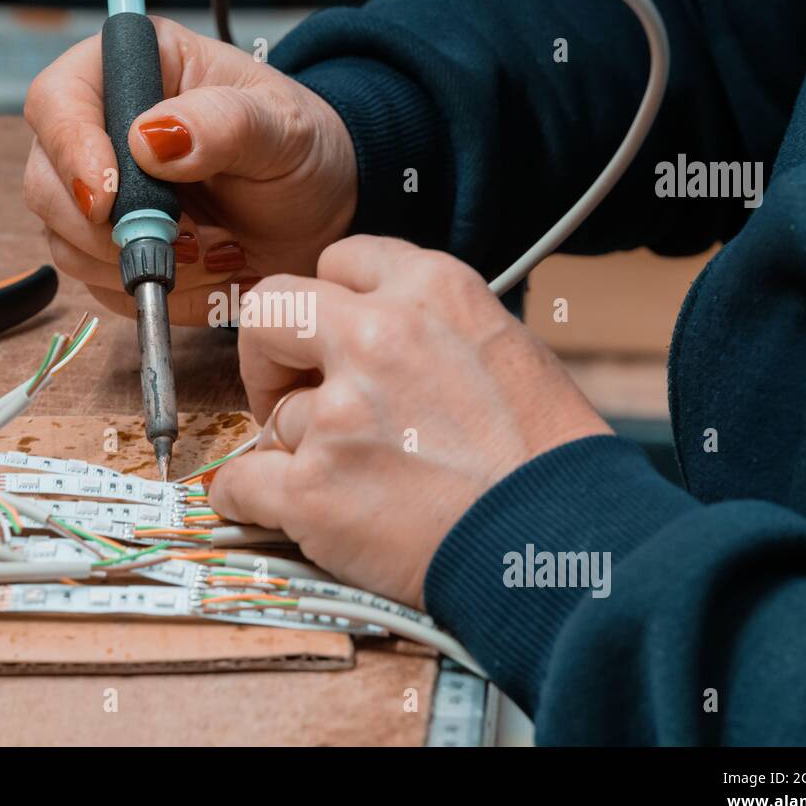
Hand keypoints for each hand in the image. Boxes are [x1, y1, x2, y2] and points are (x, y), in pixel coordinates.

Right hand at [22, 16, 357, 323]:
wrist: (318, 213)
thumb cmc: (301, 151)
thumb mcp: (283, 128)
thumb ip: (224, 124)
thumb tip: (148, 137)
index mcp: (134, 69)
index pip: (56, 101)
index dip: (70, 151)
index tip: (108, 199)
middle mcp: (99, 129)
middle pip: (45, 181)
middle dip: (110, 228)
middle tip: (187, 240)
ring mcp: (98, 196)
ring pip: (65, 242)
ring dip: (140, 262)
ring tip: (215, 253)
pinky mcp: (108, 252)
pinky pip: (99, 284)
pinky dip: (152, 290)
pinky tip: (207, 273)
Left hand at [208, 235, 611, 606]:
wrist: (565, 546)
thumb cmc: (547, 459)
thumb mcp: (503, 346)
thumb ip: (429, 326)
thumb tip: (368, 338)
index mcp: (433, 290)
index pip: (341, 260)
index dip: (328, 303)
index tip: (327, 337)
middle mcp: (379, 336)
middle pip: (270, 310)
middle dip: (269, 352)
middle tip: (288, 393)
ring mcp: (340, 415)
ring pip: (274, 420)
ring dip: (297, 451)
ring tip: (356, 486)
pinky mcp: (315, 490)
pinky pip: (240, 484)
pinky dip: (245, 499)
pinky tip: (264, 507)